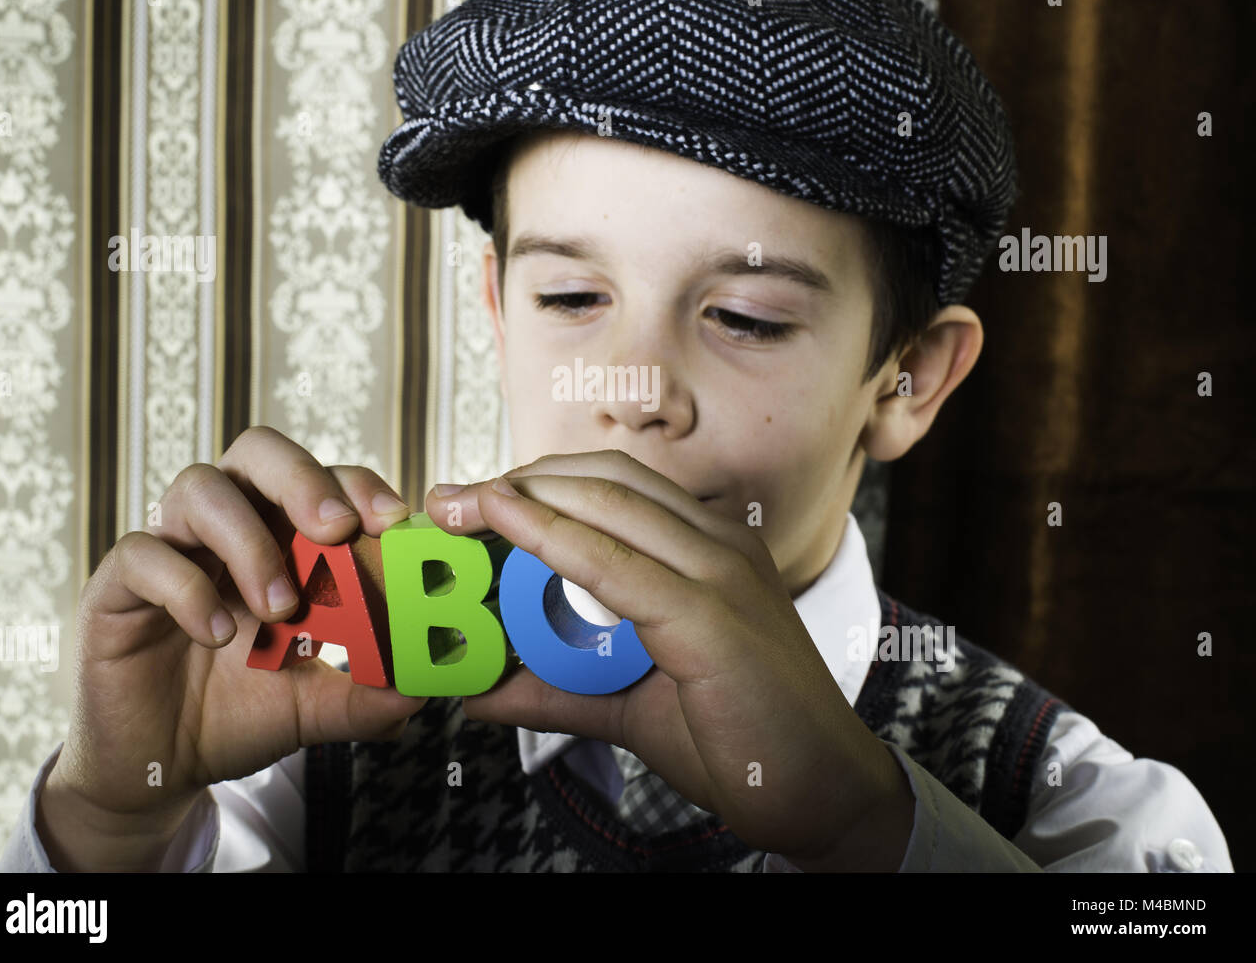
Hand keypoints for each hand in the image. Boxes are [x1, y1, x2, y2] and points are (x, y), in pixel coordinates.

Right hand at [41, 426, 426, 869]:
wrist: (159, 764)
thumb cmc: (240, 712)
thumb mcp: (314, 707)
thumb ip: (364, 697)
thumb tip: (421, 694)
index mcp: (282, 536)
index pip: (323, 479)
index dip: (359, 486)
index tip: (393, 521)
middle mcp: (228, 526)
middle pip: (258, 452)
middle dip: (303, 479)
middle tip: (336, 530)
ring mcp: (172, 547)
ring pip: (199, 487)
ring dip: (248, 540)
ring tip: (279, 608)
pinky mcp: (119, 584)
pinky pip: (143, 552)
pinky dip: (187, 587)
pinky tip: (215, 632)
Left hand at [424, 450, 913, 869]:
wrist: (825, 793)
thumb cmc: (741, 739)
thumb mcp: (630, 706)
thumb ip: (559, 690)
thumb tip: (480, 693)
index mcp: (710, 550)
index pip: (615, 487)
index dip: (540, 481)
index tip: (473, 499)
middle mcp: (720, 545)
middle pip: (605, 479)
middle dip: (518, 479)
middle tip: (447, 498)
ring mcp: (721, 572)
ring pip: (608, 504)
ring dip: (523, 498)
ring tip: (458, 505)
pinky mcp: (712, 616)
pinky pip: (616, 565)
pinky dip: (553, 538)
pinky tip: (507, 526)